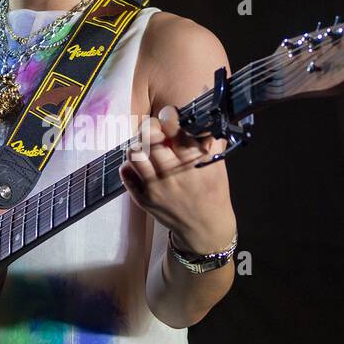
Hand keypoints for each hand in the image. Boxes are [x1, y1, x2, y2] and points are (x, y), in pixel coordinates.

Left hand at [118, 105, 236, 253]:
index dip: (168, 116)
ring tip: (147, 147)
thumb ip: (206, 141)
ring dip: (139, 145)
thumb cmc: (213, 193)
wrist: (205, 228)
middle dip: (150, 128)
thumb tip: (194, 116)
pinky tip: (142, 165)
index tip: (168, 115)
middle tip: (155, 130)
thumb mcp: (216, 164)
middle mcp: (173, 173)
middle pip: (149, 137)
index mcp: (194, 161)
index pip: (173, 127)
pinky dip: (130, 164)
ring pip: (134, 154)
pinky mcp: (144, 199)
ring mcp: (156, 187)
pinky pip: (126, 173)